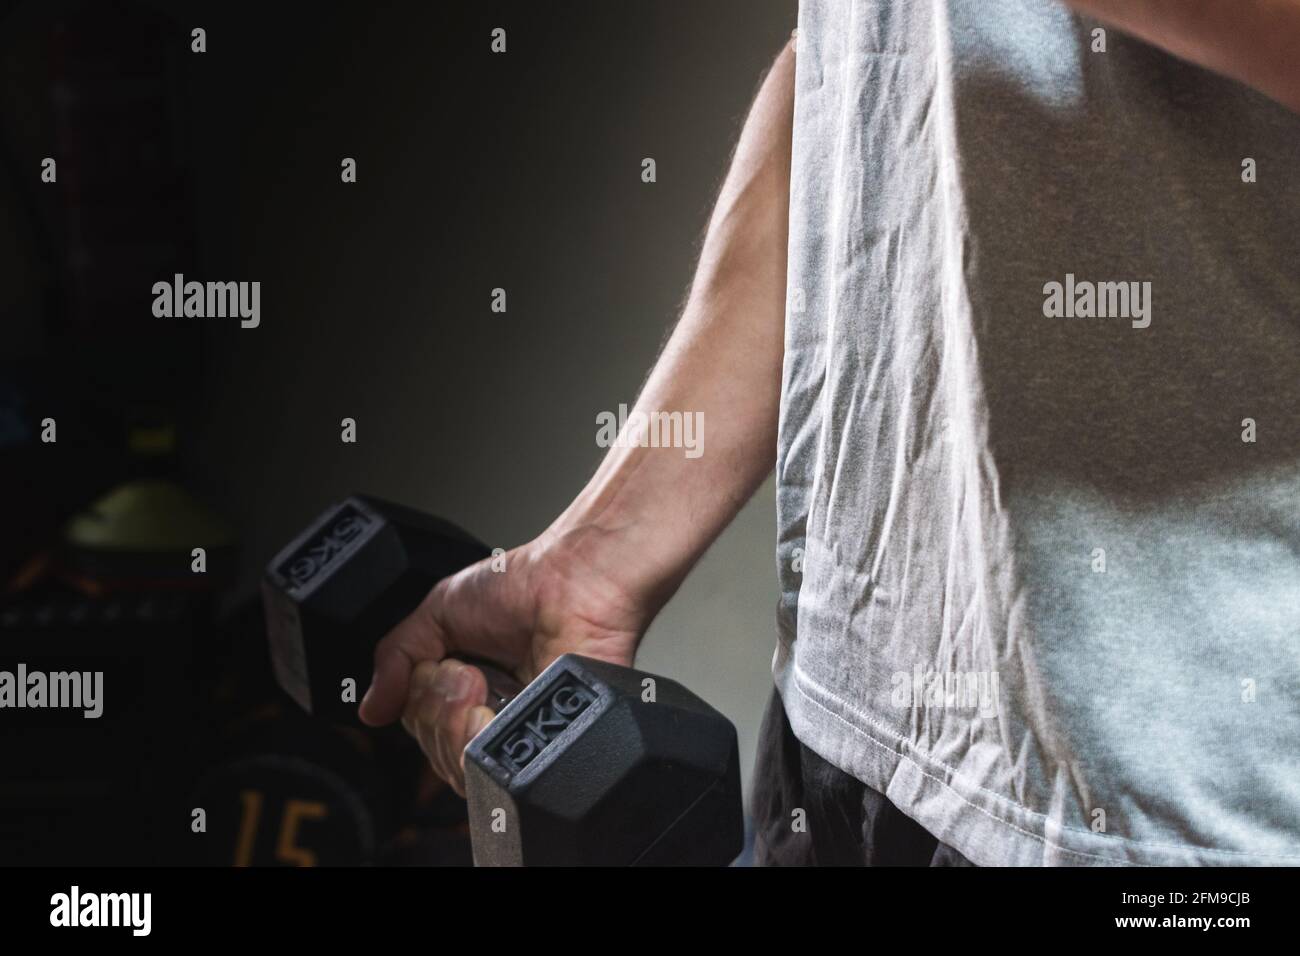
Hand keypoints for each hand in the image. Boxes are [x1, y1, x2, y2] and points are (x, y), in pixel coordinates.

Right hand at [358, 530, 650, 794]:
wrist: (571, 580)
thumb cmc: (521, 585)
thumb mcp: (438, 612)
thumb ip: (396, 657)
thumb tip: (370, 710)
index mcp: (473, 692)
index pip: (424, 732)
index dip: (419, 705)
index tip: (436, 665)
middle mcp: (498, 718)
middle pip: (436, 755)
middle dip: (432, 707)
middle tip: (460, 668)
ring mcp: (523, 734)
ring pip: (458, 769)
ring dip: (450, 718)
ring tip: (475, 680)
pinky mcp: (547, 744)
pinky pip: (491, 772)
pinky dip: (474, 738)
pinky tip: (488, 704)